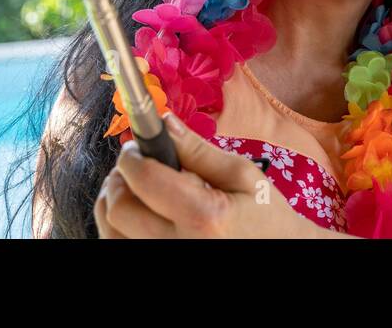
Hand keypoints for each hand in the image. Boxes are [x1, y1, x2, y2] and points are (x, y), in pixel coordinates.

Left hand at [94, 112, 339, 238]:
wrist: (281, 251)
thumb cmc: (265, 214)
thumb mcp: (241, 175)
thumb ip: (199, 150)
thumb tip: (164, 123)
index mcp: (203, 216)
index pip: (145, 180)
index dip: (132, 157)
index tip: (135, 147)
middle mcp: (179, 245)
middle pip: (119, 209)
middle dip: (118, 179)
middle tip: (133, 165)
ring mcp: (168, 260)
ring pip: (111, 232)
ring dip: (113, 203)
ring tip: (133, 188)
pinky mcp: (160, 269)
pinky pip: (120, 246)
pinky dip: (119, 227)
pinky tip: (137, 213)